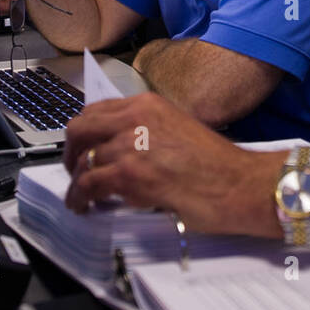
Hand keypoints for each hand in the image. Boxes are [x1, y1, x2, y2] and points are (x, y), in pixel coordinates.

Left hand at [63, 92, 273, 235]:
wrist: (239, 183)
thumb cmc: (216, 164)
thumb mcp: (176, 129)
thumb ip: (144, 132)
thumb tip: (117, 150)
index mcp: (147, 104)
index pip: (95, 110)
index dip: (83, 133)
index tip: (81, 148)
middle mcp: (136, 117)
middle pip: (79, 129)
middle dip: (70, 153)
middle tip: (74, 170)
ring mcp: (131, 144)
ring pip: (82, 161)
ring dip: (76, 182)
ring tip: (80, 197)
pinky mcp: (130, 173)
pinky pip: (88, 185)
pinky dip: (79, 197)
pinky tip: (83, 206)